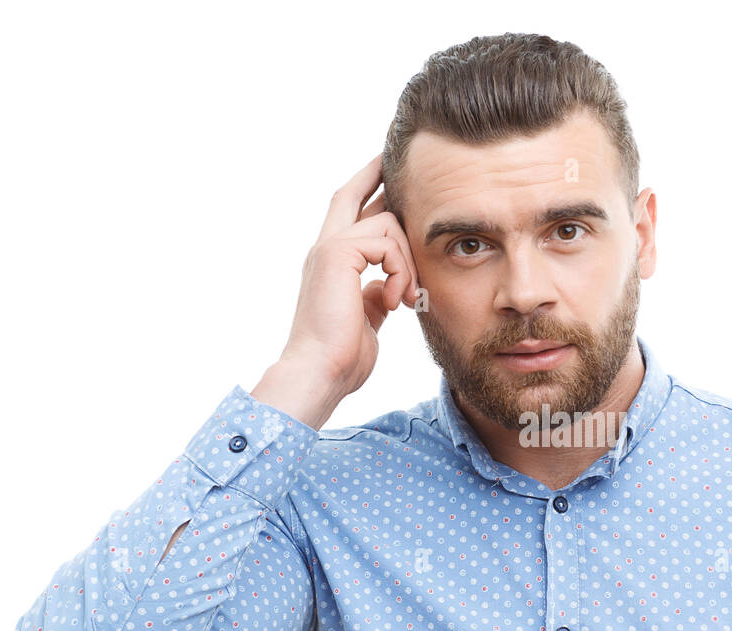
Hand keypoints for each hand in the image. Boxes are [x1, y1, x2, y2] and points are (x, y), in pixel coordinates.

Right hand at [277, 153, 419, 396]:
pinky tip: (398, 301)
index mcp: (330, 263)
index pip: (346, 214)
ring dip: (409, 262)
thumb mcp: (367, 318)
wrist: (322, 372)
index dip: (365, 190)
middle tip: (395, 157)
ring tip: (407, 298)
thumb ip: (376, 294)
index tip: (385, 172)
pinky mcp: (338, 254)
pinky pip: (388, 242)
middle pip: (350, 193)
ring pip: (387, 223)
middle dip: (376, 172)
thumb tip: (387, 287)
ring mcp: (329, 249)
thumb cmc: (343, 357)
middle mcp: (324, 248)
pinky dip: (402, 272)